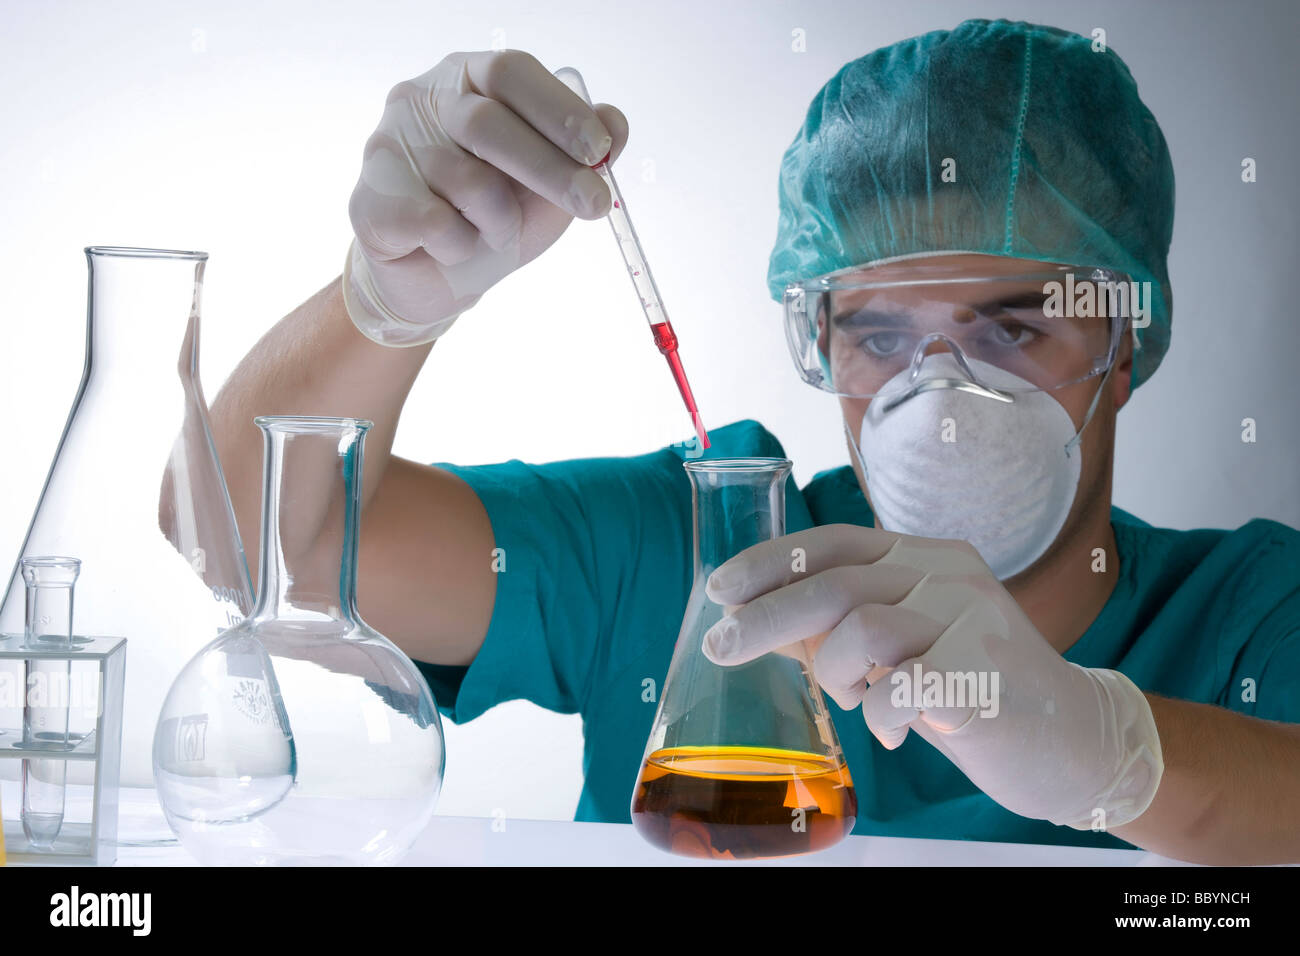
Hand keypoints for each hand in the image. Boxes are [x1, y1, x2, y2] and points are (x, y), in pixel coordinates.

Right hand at [345, 50, 628, 345]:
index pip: (510, 73)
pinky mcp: (368, 200)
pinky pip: (435, 225)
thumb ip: (582, 153)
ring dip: (500, 222)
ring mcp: (387, 145)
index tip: (598, 149)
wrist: (436, 279)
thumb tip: (614, 124)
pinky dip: (462, 248)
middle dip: (550, 170)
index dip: (558, 110)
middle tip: (595, 205)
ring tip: (493, 234)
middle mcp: (421, 100)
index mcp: (467, 80)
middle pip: (487, 123)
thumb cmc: (493, 218)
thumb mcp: (549, 185)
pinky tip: (452, 249)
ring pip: (466, 183)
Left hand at [701, 524, 1163, 828]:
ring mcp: (971, 619)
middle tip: (721, 649)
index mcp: (925, 557)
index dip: (771, 562)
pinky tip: (898, 730)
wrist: (1073, 739)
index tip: (718, 590)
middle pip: (834, 585)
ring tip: (857, 700)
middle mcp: (948, 574)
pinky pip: (900, 689)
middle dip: (765, 619)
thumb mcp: (900, 648)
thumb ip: (837, 629)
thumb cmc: (972, 691)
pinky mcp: (986, 673)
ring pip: (862, 631)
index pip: (834, 542)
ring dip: (839, 676)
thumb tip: (752, 621)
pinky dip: (881, 716)